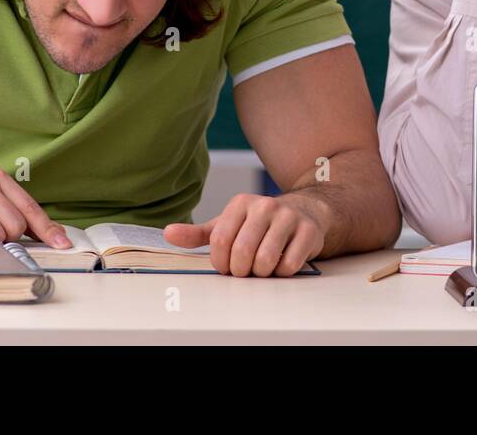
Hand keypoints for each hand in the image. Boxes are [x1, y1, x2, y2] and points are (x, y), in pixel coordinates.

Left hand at [163, 192, 325, 276]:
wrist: (304, 212)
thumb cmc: (259, 224)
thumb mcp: (228, 225)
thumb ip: (198, 234)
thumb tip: (168, 234)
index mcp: (241, 203)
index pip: (220, 241)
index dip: (220, 263)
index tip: (226, 265)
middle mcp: (264, 205)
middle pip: (242, 254)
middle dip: (241, 271)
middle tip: (246, 269)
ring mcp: (288, 217)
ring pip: (265, 262)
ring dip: (261, 273)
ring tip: (263, 266)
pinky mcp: (308, 231)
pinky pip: (288, 266)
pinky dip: (282, 272)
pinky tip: (282, 262)